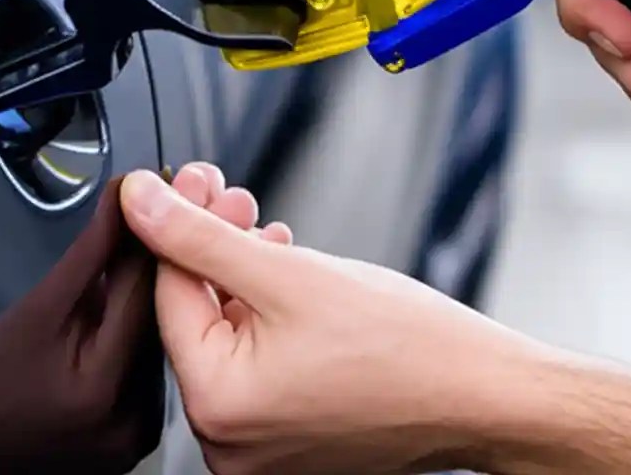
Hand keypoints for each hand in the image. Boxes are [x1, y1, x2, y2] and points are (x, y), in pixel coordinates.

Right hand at [0, 163, 282, 473]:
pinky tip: (138, 306)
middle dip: (166, 263)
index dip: (159, 233)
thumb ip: (90, 254)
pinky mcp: (133, 441)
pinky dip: (144, 336)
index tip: (169, 190)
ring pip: (158, 346)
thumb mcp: (35, 308)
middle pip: (160, 321)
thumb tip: (127, 199)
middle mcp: (131, 420)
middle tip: (179, 211)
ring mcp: (135, 437)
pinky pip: (148, 373)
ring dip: (158, 299)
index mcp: (105, 386)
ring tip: (159, 251)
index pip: (146, 292)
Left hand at [119, 170, 552, 474]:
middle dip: (211, 245)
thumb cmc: (411, 350)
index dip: (178, 225)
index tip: (191, 181)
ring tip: (263, 228)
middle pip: (196, 316)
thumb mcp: (287, 271)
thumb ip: (199, 234)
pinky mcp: (289, 442)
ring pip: (228, 337)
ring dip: (239, 275)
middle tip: (229, 194)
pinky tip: (283, 276)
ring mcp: (260, 449)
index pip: (169, 295)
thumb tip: (142, 201)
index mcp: (218, 407)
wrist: (488, 397)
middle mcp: (228, 442)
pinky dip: (264, 318)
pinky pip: (257, 366)